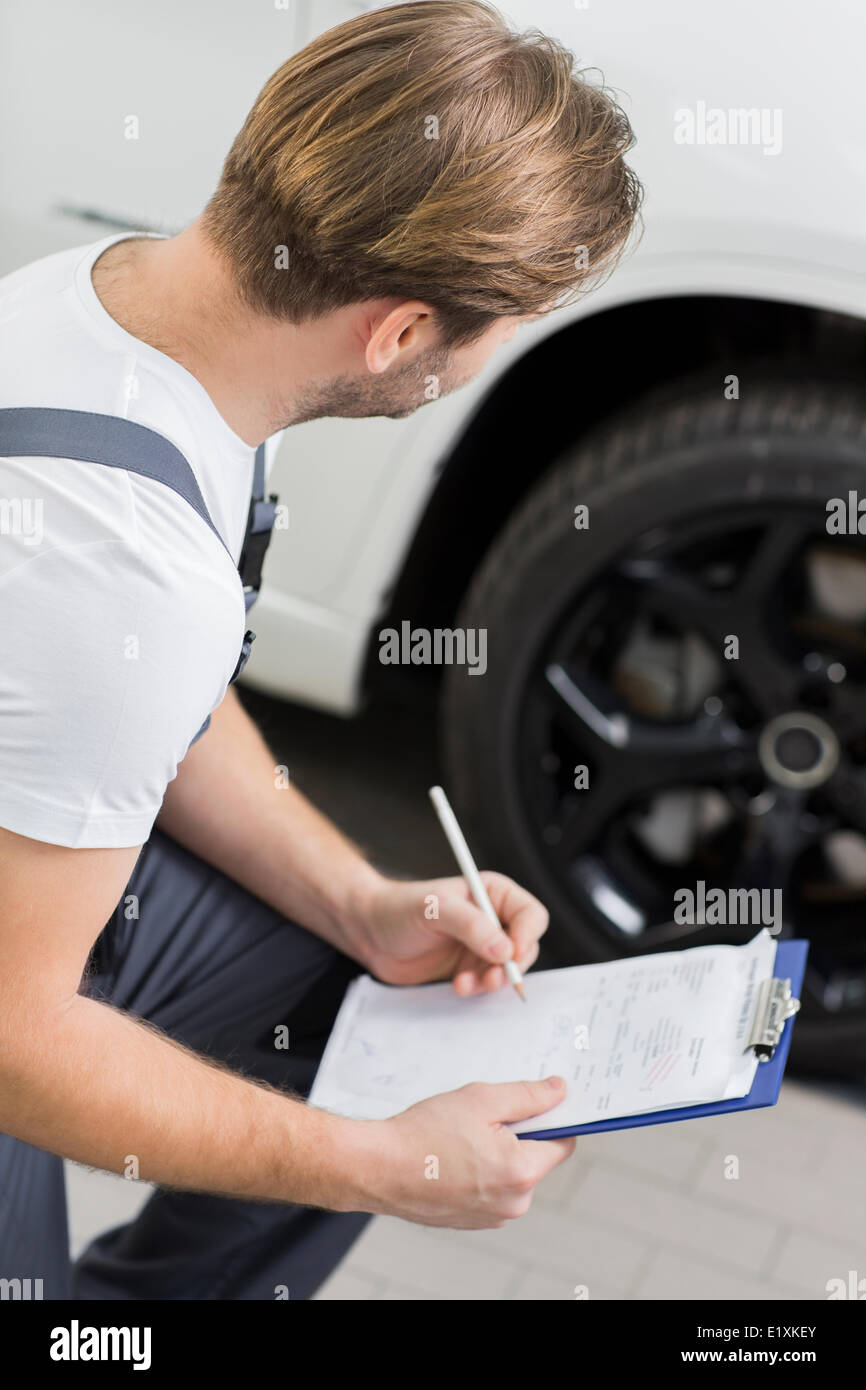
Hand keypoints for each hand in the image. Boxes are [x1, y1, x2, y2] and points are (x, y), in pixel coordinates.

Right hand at [344, 1077, 575, 1228]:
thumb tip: (560, 1092)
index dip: (552, 1118)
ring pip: (511, 1175)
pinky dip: (480, 1172)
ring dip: (498, 1154)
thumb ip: (528, 1095)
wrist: (378, 1168)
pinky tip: (453, 1158)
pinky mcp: (472, 1221)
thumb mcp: (482, 1099)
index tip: (533, 1104)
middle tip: (483, 1118)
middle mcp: (513, 1204)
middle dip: (518, 1135)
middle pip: (536, 1159)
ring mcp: (492, 1218)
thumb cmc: (424, 1134)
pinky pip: (491, 1190)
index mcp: (521, 1173)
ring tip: (461, 1139)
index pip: (563, 1143)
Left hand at [355, 871, 548, 992]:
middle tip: (493, 977)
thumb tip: (505, 951)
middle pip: (526, 946)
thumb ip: (471, 926)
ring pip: (508, 970)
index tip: (512, 955)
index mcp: (492, 894)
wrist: (369, 933)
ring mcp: (481, 946)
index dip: (528, 935)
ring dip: (493, 982)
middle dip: (513, 966)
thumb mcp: (435, 909)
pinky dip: (478, 989)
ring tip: (468, 984)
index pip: (530, 914)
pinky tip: (458, 986)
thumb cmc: (399, 909)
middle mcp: (492, 920)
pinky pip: (487, 984)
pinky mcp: (468, 968)